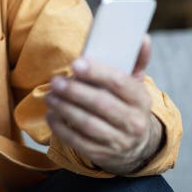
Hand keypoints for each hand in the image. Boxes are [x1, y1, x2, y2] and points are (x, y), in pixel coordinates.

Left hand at [44, 35, 162, 174]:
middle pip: (101, 104)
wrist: (136, 146)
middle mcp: (133, 122)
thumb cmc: (128, 105)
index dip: (96, 72)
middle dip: (75, 91)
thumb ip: (136, 60)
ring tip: (50, 96)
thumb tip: (141, 37)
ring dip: (65, 109)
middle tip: (55, 81)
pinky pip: (79, 142)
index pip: (119, 83)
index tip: (75, 64)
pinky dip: (61, 128)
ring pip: (88, 124)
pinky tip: (51, 115)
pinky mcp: (103, 155)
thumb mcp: (135, 84)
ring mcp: (119, 141)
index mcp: (141, 99)